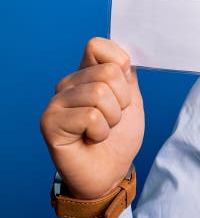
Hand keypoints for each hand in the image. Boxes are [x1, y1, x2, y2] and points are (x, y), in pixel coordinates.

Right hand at [40, 37, 144, 198]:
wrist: (110, 172)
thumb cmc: (119, 137)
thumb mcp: (132, 101)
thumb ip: (126, 75)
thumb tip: (123, 54)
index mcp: (86, 74)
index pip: (98, 45)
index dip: (120, 64)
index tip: (124, 89)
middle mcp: (68, 84)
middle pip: (108, 72)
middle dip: (122, 100)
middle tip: (112, 119)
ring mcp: (56, 102)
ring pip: (100, 93)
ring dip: (112, 118)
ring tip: (101, 130)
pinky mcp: (50, 122)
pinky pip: (91, 116)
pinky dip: (101, 132)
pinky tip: (90, 139)